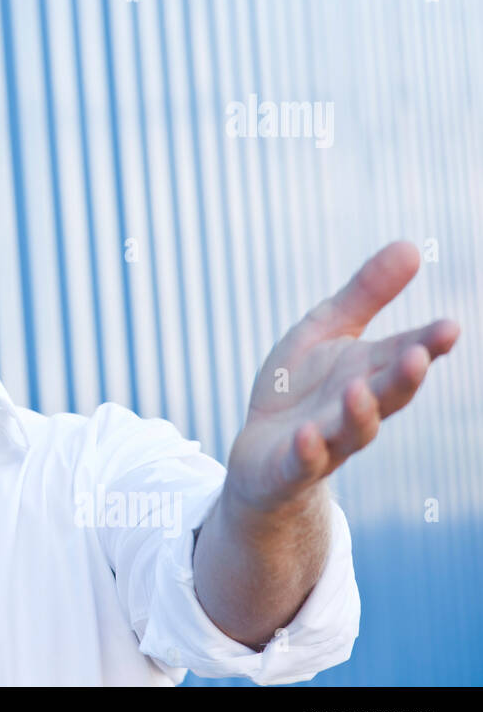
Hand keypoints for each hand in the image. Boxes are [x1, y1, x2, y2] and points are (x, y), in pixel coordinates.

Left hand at [226, 240, 459, 514]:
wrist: (261, 454)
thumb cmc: (300, 388)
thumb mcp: (326, 330)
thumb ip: (365, 294)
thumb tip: (410, 246)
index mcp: (369, 372)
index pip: (405, 355)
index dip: (428, 343)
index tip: (450, 326)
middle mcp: (356, 408)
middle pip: (388, 394)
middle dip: (405, 376)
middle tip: (420, 354)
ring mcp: (327, 440)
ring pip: (353, 431)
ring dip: (360, 413)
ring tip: (360, 390)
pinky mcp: (292, 465)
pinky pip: (303, 462)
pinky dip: (307, 451)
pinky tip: (306, 436)